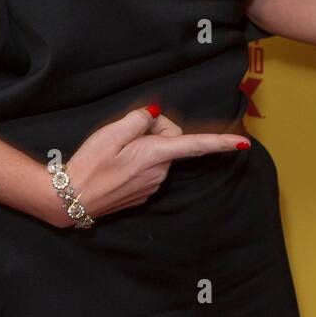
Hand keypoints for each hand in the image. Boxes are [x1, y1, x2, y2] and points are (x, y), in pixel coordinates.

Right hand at [46, 105, 249, 227]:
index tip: (244, 143)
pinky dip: (139, 161)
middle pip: (171, 140)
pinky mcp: (144, 193)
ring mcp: (153, 185)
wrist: (71, 199)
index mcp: (155, 155)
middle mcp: (160, 172)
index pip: (195, 145)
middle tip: (125, 134)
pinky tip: (117, 166)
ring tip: (116, 153)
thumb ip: (138, 120)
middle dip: (155, 131)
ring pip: (160, 154)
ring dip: (145, 147)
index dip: (221, 143)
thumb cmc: (89, 164)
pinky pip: (150, 167)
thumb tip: (154, 117)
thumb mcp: (111, 133)